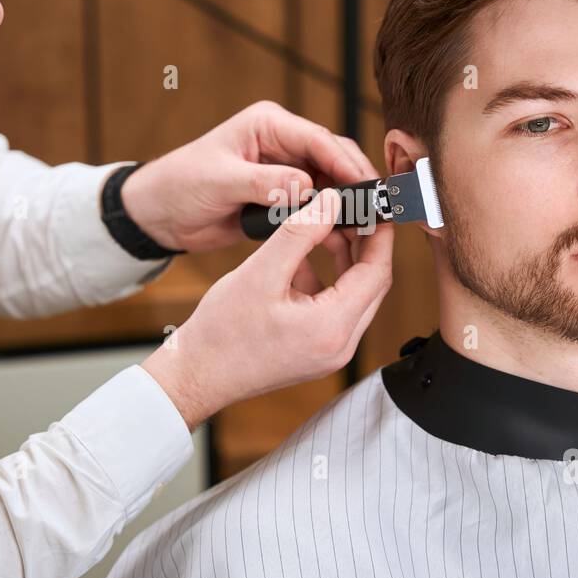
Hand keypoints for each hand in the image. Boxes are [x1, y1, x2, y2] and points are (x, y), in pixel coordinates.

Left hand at [119, 101, 375, 251]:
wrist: (159, 215)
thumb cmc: (180, 186)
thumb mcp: (220, 181)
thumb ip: (263, 182)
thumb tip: (305, 186)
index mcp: (268, 125)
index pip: (318, 139)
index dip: (345, 163)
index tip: (364, 187)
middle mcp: (281, 143)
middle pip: (333, 157)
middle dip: (354, 182)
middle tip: (374, 208)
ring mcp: (284, 170)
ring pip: (330, 182)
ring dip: (346, 203)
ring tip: (364, 226)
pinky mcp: (282, 196)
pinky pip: (316, 204)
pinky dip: (330, 218)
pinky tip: (342, 236)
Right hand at [141, 188, 393, 427]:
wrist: (197, 374)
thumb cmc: (221, 333)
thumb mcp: (261, 272)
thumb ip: (301, 233)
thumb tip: (332, 203)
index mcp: (332, 327)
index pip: (377, 273)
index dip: (380, 236)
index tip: (375, 209)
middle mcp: (340, 346)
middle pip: (371, 286)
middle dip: (363, 246)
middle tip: (348, 214)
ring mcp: (330, 353)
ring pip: (354, 297)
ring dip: (343, 262)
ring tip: (321, 231)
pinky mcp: (317, 352)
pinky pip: (334, 310)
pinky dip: (324, 282)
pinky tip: (298, 263)